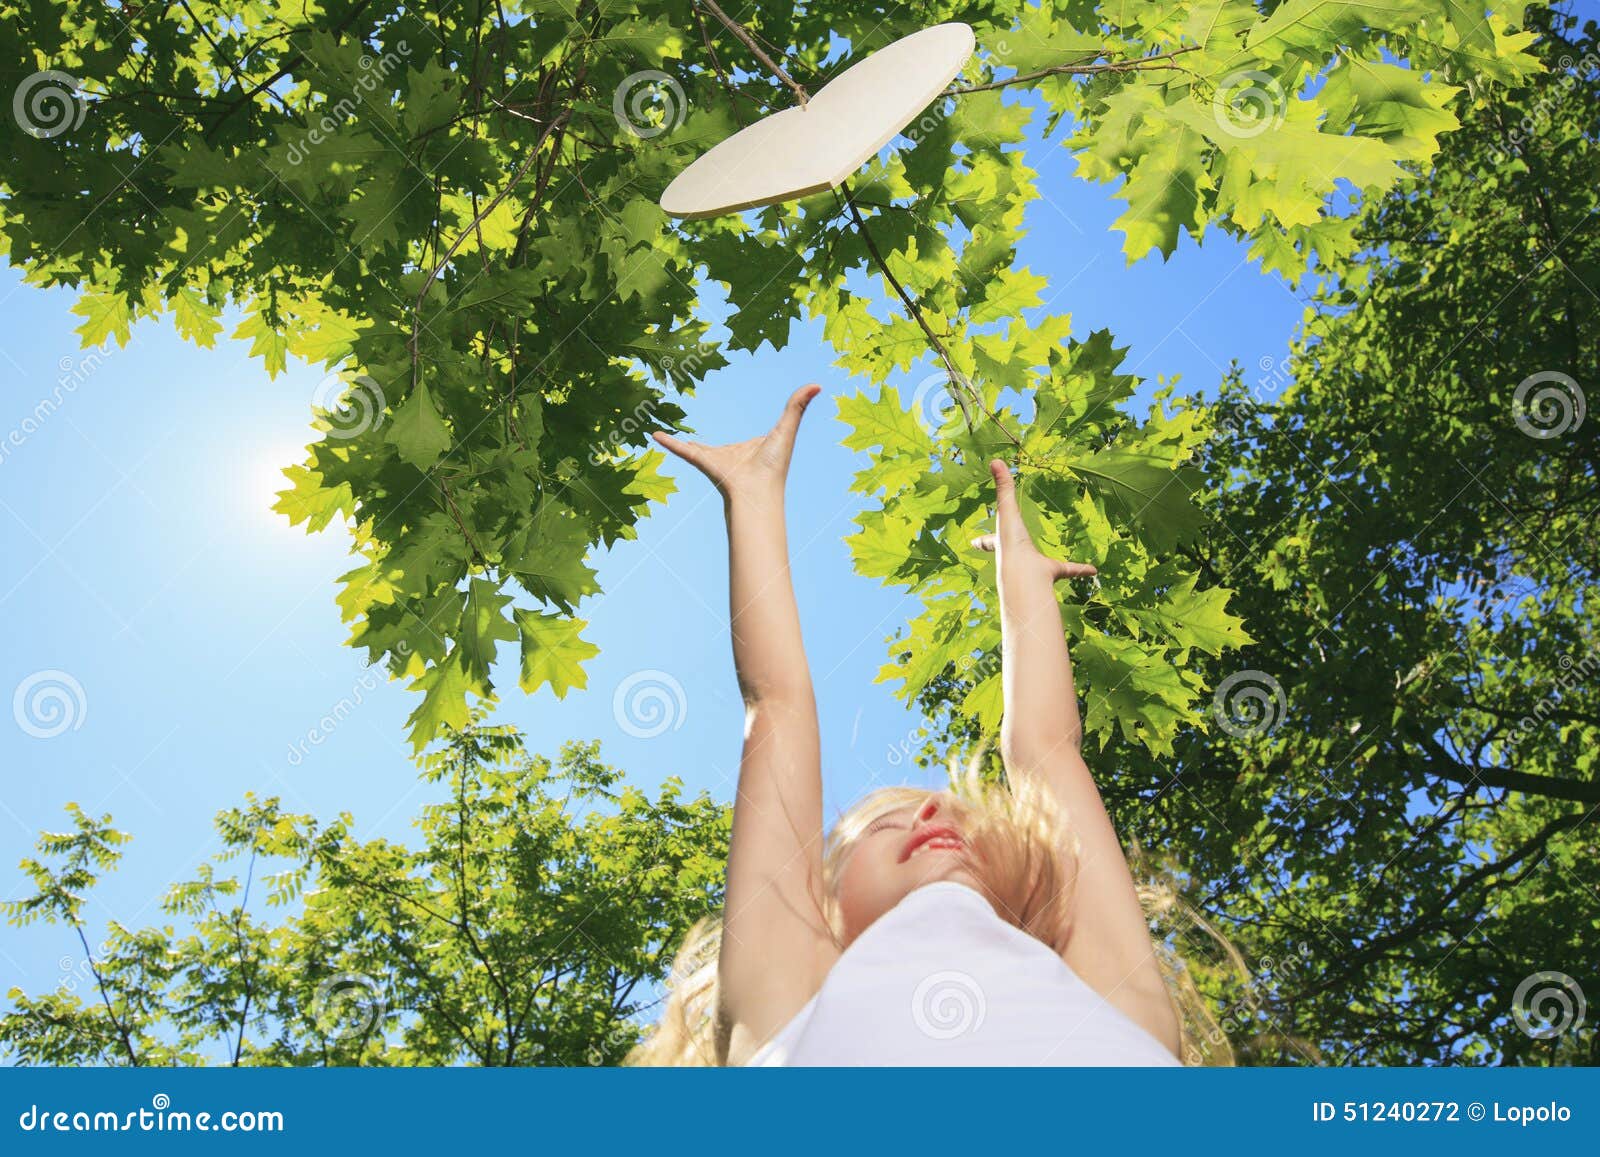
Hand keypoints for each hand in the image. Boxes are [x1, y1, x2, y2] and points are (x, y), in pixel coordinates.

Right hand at [652, 383, 821, 504]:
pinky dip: (670, 443)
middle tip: (700, 446)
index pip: (753, 441)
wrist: (756, 491)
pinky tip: (656, 435)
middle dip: (709, 449)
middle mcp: (734, 455)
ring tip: (664, 436)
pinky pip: (683, 450)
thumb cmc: (773, 465)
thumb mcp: (787, 429)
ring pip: (696, 449)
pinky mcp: (703, 462)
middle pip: (719, 448)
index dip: (755, 441)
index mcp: (755, 449)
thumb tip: (818, 384)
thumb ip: (798, 406)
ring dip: (680, 444)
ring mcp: (717, 459)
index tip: (756, 441)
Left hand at [971, 459, 1097, 582]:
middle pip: (1015, 558)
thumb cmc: (1012, 544)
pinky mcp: (1051, 574)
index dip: (983, 541)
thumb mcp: (1007, 511)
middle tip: (1015, 556)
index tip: (974, 542)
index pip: (989, 542)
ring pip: (1043, 565)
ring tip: (1060, 563)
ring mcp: (1033, 569)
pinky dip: (1080, 569)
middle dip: (1014, 556)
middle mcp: (1016, 560)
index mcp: (1004, 545)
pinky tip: (1093, 571)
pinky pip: (1068, 570)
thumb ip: (1004, 487)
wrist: (1024, 577)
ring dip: (1054, 565)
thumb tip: (994, 460)